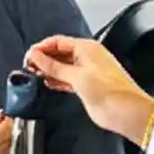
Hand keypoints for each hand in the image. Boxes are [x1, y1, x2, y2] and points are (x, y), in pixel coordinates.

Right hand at [24, 36, 153, 145]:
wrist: (125, 111)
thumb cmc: (110, 91)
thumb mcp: (77, 76)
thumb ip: (54, 67)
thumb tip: (37, 57)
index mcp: (87, 48)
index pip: (58, 41)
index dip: (42, 47)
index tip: (29, 56)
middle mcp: (87, 57)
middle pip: (59, 52)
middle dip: (44, 58)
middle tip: (29, 66)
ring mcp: (87, 71)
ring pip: (62, 65)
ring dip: (48, 69)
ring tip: (34, 74)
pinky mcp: (86, 85)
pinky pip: (67, 77)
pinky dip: (56, 79)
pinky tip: (47, 82)